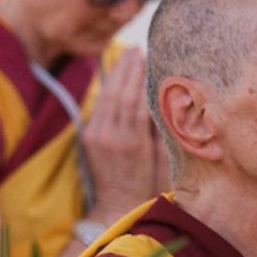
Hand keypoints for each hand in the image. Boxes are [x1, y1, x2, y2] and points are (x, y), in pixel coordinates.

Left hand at [83, 49, 157, 223]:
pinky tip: (115, 76)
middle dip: (128, 69)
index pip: (137, 101)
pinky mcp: (89, 137)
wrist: (117, 207)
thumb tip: (167, 100)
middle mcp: (112, 137)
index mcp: (133, 143)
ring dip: (116, 74)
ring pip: (106, 98)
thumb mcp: (164, 162)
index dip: (143, 77)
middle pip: (120, 94)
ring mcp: (97, 136)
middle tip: (137, 49)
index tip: (151, 58)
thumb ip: (164, 132)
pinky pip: (99, 107)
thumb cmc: (150, 186)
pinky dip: (107, 89)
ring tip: (127, 55)